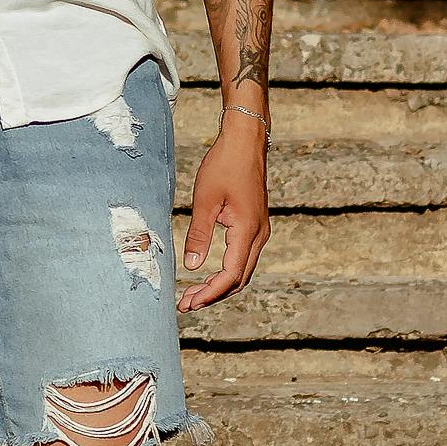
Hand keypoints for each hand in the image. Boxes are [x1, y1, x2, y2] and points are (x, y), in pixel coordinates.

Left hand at [178, 112, 269, 309]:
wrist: (245, 142)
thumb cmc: (224, 165)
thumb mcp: (206, 200)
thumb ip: (199, 235)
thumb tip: (192, 267)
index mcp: (247, 231)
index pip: (230, 275)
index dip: (210, 293)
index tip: (189, 303)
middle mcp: (259, 235)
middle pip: (239, 279)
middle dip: (213, 294)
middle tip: (186, 304)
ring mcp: (260, 230)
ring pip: (243, 270)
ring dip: (220, 285)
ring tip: (194, 294)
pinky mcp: (255, 225)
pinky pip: (243, 258)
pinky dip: (227, 272)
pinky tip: (209, 274)